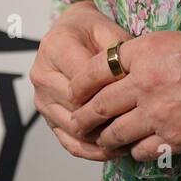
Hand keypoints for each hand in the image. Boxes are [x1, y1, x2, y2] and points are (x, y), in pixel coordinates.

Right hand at [30, 0, 140, 160]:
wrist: (72, 31)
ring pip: (73, 128)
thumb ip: (118, 53)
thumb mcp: (109, 30)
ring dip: (101, 138)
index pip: (84, 80)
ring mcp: (41, 97)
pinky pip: (67, 140)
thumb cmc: (94, 30)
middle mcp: (42, 74)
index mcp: (55, 47)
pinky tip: (113, 150)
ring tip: (131, 140)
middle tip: (139, 127)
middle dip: (109, 119)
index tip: (137, 102)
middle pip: (78, 108)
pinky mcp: (46, 115)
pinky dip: (90, 149)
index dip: (111, 93)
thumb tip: (134, 80)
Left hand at [68, 30, 180, 162]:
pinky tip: (137, 148)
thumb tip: (128, 72)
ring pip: (114, 134)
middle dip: (83, 118)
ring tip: (103, 140)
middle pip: (97, 106)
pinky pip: (140, 152)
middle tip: (78, 123)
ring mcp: (157, 114)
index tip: (75, 94)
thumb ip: (148, 57)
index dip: (79, 85)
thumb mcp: (178, 42)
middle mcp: (144, 82)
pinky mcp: (173, 139)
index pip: (94, 69)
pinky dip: (134, 152)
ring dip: (105, 139)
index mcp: (145, 51)